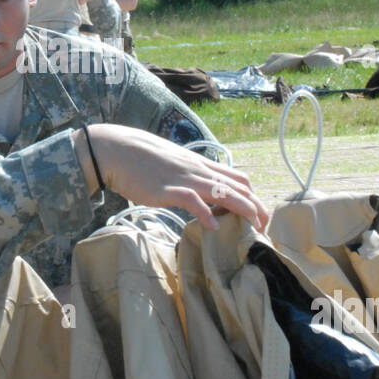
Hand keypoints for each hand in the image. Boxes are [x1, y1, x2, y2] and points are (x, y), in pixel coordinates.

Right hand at [74, 125, 268, 230]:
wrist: (114, 150)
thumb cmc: (140, 158)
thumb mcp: (172, 164)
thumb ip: (188, 175)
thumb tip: (198, 192)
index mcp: (200, 164)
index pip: (238, 178)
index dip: (252, 197)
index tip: (255, 215)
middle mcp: (198, 170)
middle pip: (239, 187)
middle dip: (256, 207)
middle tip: (264, 228)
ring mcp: (184, 178)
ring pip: (224, 192)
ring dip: (243, 210)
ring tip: (253, 228)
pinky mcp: (168, 189)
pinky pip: (193, 201)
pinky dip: (206, 214)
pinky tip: (212, 228)